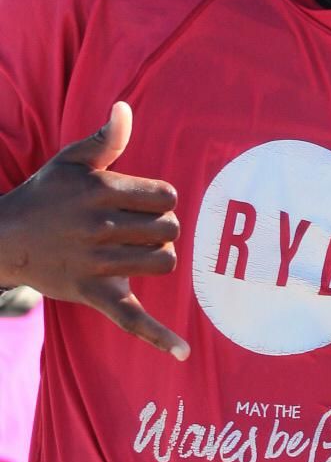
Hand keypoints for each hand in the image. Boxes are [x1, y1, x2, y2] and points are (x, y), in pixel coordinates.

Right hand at [0, 102, 187, 359]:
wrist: (3, 238)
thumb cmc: (44, 195)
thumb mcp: (69, 162)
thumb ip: (104, 140)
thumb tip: (125, 109)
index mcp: (101, 192)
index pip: (166, 196)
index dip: (162, 200)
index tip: (143, 204)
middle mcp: (101, 227)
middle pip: (169, 229)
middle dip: (162, 229)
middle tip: (138, 230)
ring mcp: (98, 263)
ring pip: (163, 262)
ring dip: (159, 257)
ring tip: (138, 253)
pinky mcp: (93, 294)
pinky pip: (133, 319)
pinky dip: (158, 336)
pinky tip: (182, 352)